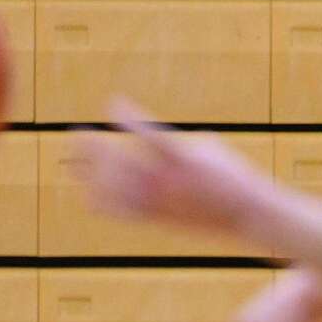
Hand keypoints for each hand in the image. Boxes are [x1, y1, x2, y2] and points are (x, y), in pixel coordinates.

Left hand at [73, 97, 273, 232]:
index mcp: (183, 158)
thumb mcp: (208, 147)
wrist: (247, 214)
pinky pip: (123, 213)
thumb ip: (175, 143)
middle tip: (77, 133)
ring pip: (116, 191)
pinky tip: (87, 195)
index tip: (111, 101)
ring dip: (92, 175)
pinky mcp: (159, 220)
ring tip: (74, 162)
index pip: (148, 134)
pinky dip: (103, 203)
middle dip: (95, 148)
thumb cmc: (231, 173)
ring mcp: (161, 202)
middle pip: (121, 163)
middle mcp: (167, 181)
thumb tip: (148, 138)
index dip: (128, 117)